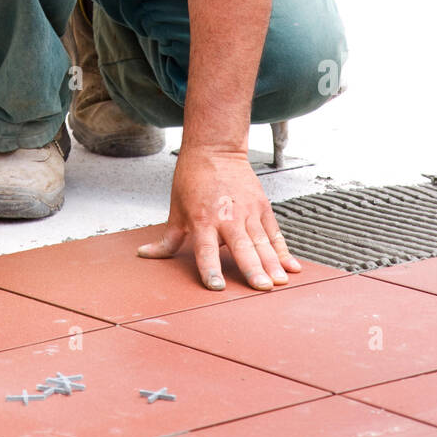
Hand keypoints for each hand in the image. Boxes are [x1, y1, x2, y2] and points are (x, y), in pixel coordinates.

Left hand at [137, 147, 300, 290]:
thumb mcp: (176, 208)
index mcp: (202, 218)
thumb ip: (168, 238)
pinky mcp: (261, 206)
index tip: (216, 287)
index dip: (210, 268)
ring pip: (261, 241)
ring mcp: (247, 211)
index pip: (206, 249)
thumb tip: (145, 255)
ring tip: (279, 282)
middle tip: (262, 287)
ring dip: (272, 263)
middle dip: (252, 268)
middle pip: (241, 246)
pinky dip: (283, 250)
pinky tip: (291, 266)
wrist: (215, 148)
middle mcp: (227, 216)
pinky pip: (274, 233)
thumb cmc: (192, 178)